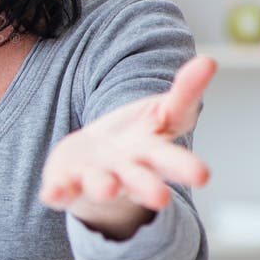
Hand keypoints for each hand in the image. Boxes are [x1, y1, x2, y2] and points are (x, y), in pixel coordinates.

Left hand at [39, 56, 215, 239]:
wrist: (97, 163)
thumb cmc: (137, 138)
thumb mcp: (164, 113)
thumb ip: (185, 91)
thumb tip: (209, 60)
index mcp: (152, 155)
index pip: (172, 160)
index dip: (185, 167)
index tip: (202, 175)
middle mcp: (126, 172)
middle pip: (140, 180)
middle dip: (148, 187)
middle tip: (160, 199)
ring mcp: (97, 178)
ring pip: (101, 184)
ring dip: (103, 186)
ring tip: (106, 188)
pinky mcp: (68, 182)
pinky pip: (62, 190)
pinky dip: (57, 193)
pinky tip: (50, 194)